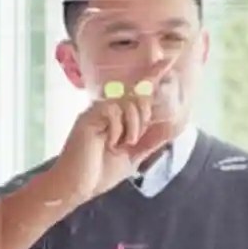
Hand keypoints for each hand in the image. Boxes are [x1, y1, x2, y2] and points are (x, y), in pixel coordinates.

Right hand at [43, 55, 183, 204]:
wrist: (77, 187)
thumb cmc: (99, 173)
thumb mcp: (133, 157)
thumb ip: (149, 141)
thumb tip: (170, 128)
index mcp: (117, 118)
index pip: (137, 93)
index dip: (152, 76)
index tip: (168, 61)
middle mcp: (106, 111)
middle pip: (137, 98)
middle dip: (142, 119)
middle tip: (131, 141)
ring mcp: (96, 113)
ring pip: (128, 103)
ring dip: (132, 127)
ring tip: (120, 144)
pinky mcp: (89, 117)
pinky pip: (114, 110)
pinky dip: (118, 129)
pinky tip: (109, 142)